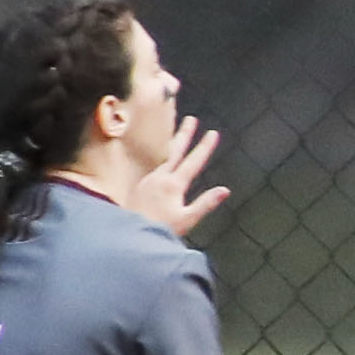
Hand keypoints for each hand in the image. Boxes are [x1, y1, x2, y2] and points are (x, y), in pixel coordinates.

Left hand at [129, 116, 231, 237]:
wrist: (129, 235)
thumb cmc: (160, 229)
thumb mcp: (187, 219)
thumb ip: (205, 203)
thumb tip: (225, 190)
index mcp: (173, 185)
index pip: (193, 162)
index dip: (204, 147)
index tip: (213, 133)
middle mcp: (159, 178)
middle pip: (175, 151)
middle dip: (185, 134)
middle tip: (192, 119)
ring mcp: (148, 180)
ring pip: (163, 156)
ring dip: (173, 143)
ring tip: (177, 134)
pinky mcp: (141, 186)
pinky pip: (155, 165)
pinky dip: (163, 157)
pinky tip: (164, 160)